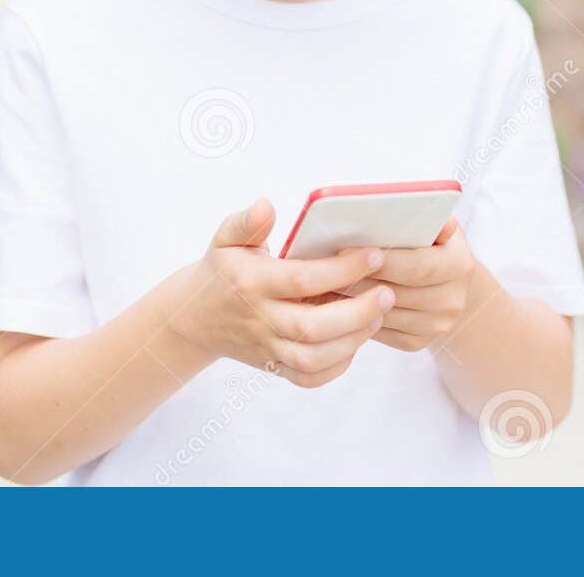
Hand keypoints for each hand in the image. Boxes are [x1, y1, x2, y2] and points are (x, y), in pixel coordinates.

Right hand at [163, 198, 396, 387]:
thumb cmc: (222, 271)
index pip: (301, 279)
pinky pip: (307, 378)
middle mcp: (260, 319)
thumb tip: (266, 205)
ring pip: (312, 358)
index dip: (341, 269)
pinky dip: (335, 367)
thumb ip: (246, 222)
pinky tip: (355, 342)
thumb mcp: (226, 239)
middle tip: (388, 294)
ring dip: (351, 341)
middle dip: (356, 313)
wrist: (194, 318)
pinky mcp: (273, 367)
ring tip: (378, 316)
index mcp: (251, 282)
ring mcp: (266, 347)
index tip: (375, 255)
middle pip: (311, 327)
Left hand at [325, 216, 476, 352]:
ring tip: (324, 286)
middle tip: (325, 270)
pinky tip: (336, 305)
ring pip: (384, 315)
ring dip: (352, 302)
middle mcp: (452, 300)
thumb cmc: (436, 247)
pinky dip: (357, 318)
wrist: (455, 287)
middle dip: (358, 281)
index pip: (417, 266)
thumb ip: (427, 216)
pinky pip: (382, 332)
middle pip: (397, 293)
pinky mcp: (418, 342)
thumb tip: (400, 203)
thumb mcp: (440, 226)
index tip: (347, 249)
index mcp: (459, 265)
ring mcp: (436, 325)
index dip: (382, 261)